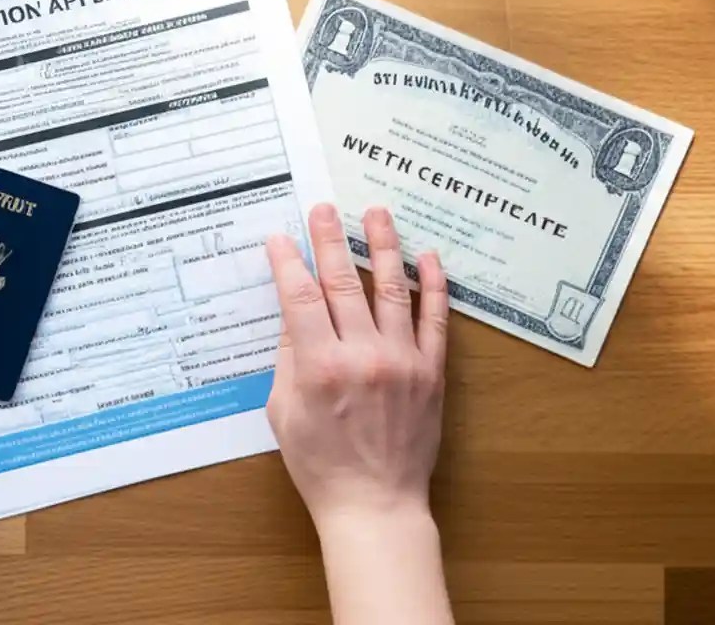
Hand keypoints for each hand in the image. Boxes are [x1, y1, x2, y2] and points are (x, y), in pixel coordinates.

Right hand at [265, 203, 447, 526]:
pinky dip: (432, 285)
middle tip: (323, 209)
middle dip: (329, 241)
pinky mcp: (431, 372)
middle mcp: (362, 356)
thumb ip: (288, 360)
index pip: (299, 299)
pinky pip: (434, 319)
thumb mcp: (283, 413)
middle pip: (343, 284)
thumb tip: (293, 315)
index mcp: (318, 367)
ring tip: (376, 214)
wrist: (375, 506)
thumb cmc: (321, 466)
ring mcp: (402, 361)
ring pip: (392, 290)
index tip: (280, 238)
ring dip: (382, 247)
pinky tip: (427, 257)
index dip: (288, 263)